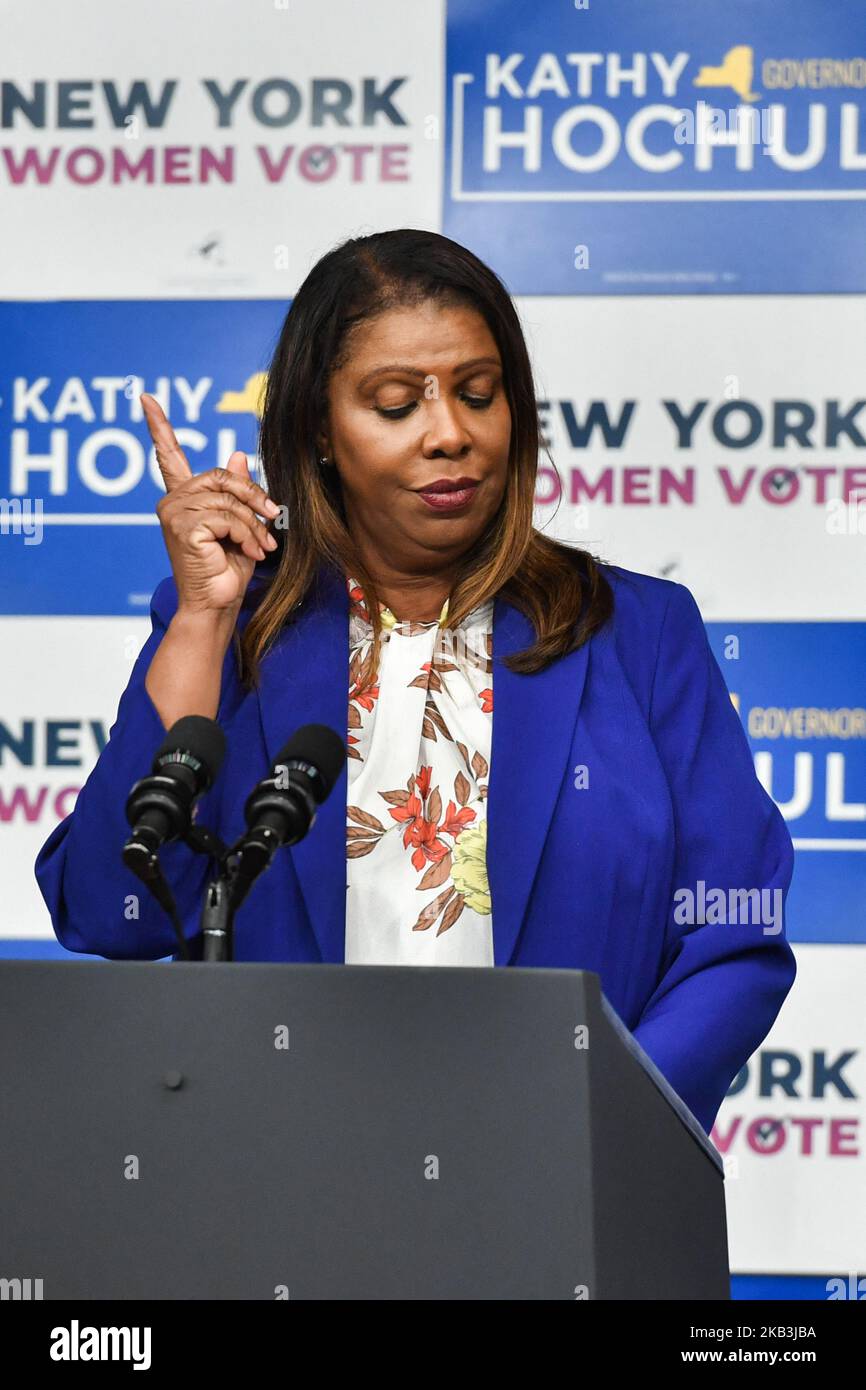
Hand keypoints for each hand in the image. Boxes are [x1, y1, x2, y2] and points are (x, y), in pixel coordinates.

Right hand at [141, 393, 279, 614]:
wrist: (217, 606)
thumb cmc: (227, 571)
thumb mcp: (240, 525)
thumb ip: (237, 492)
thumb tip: (238, 455)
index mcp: (183, 498)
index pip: (168, 455)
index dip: (158, 425)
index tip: (146, 397)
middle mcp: (172, 501)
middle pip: (221, 476)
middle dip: (253, 497)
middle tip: (273, 517)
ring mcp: (174, 512)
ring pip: (228, 499)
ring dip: (254, 523)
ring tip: (263, 546)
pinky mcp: (183, 526)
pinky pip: (227, 516)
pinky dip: (247, 534)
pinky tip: (252, 552)